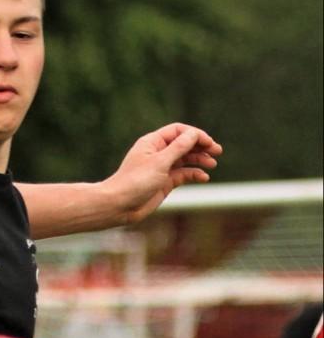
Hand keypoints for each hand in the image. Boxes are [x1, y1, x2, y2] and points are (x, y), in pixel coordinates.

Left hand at [101, 123, 220, 225]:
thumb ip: (179, 147)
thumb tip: (194, 134)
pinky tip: (203, 177)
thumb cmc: (135, 181)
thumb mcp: (160, 162)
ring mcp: (162, 168)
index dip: (195, 135)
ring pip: (185, 159)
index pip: (178, 131)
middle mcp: (158, 153)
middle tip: (217, 152)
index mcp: (152, 143)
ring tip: (212, 164)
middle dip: (201, 147)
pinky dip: (194, 174)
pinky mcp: (165, 182)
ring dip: (200, 160)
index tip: (208, 143)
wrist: (119, 206)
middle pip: (184, 144)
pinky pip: (183, 174)